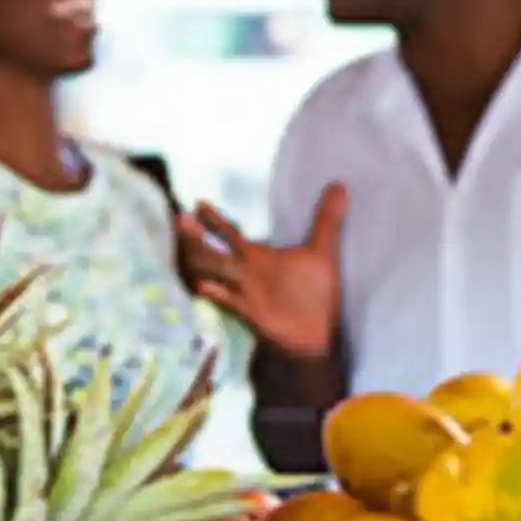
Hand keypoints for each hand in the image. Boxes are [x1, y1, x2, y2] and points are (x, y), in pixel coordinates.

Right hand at [178, 184, 347, 358]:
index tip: (198, 203)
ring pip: (216, 273)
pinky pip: (229, 302)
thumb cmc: (318, 296)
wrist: (321, 336)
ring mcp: (246, 293)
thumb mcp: (323, 252)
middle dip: (195, 238)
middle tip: (180, 219)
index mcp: (257, 257)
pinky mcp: (252, 313)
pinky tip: (202, 286)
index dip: (214, 220)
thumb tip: (340, 184)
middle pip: (213, 252)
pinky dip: (216, 294)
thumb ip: (327, 219)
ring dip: (200, 261)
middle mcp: (246, 273)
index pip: (230, 234)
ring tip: (187, 249)